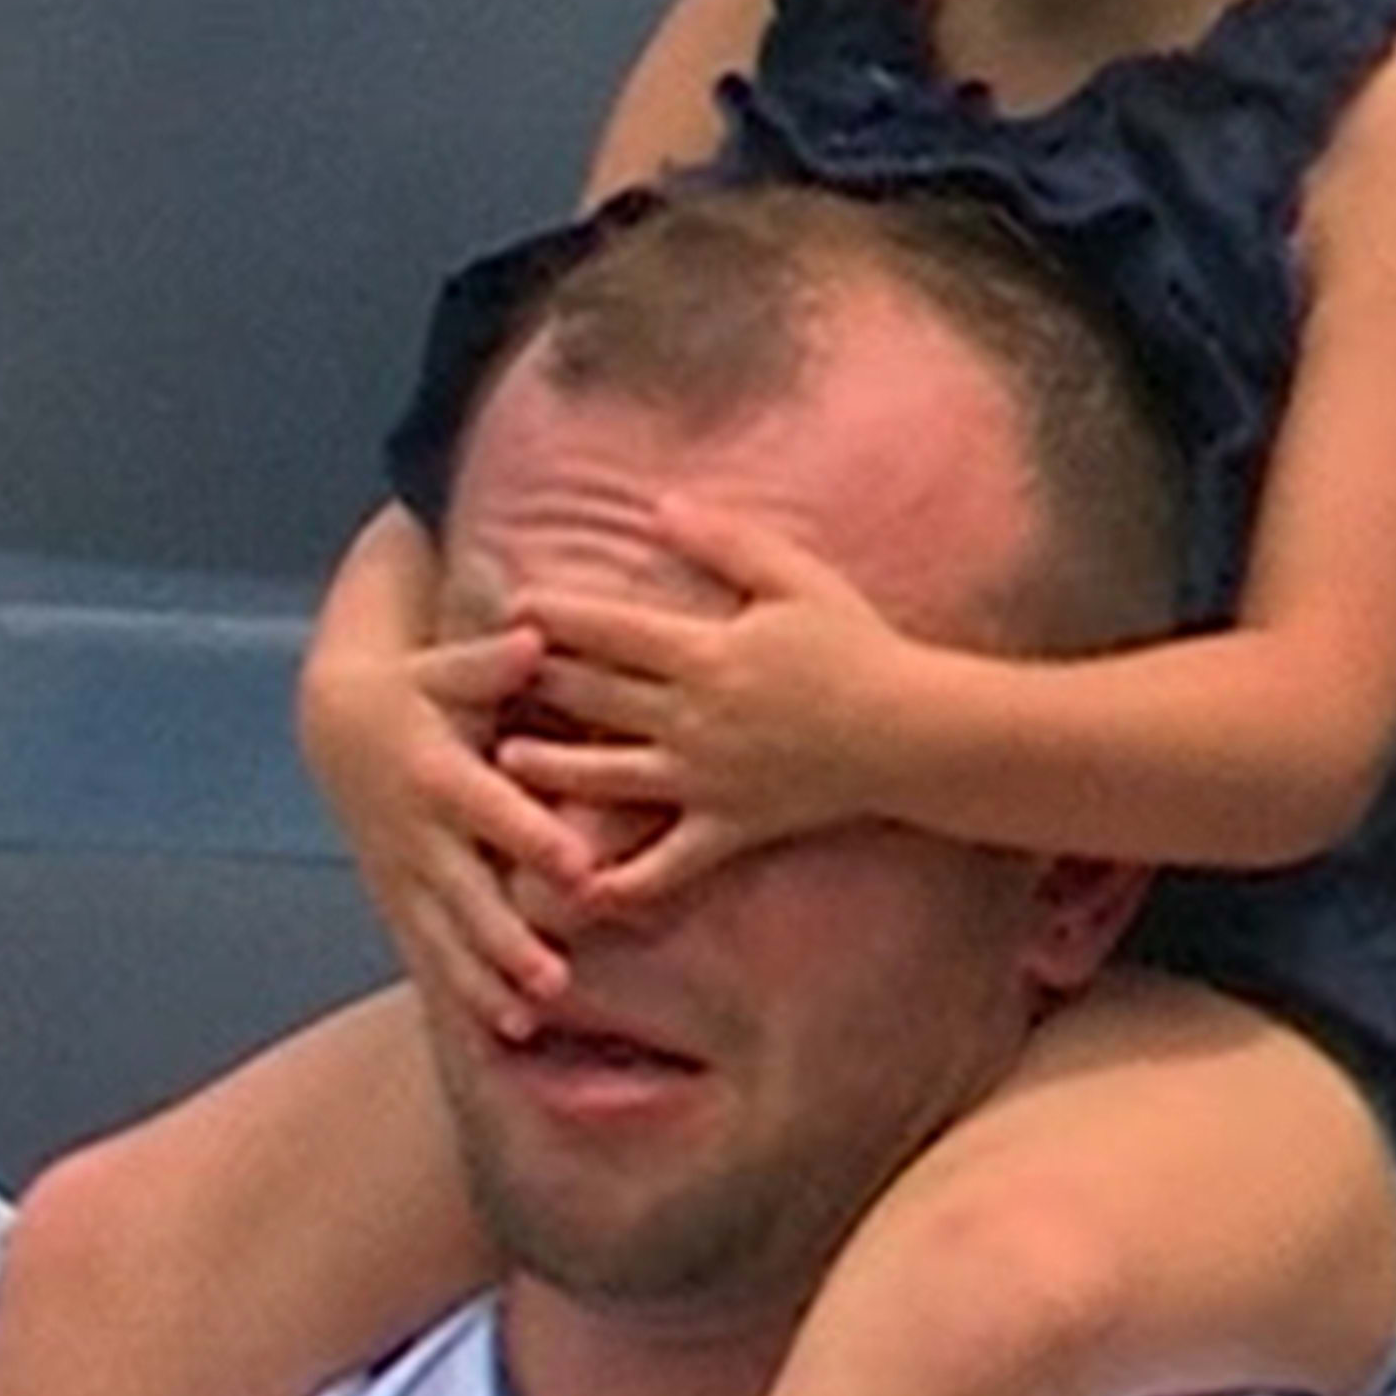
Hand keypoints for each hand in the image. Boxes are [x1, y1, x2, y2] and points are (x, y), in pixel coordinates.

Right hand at [318, 615, 588, 1032]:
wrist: (337, 727)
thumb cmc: (417, 687)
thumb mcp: (444, 666)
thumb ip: (491, 660)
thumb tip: (532, 636)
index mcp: (438, 772)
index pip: (490, 811)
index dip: (530, 839)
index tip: (580, 870)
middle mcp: (420, 834)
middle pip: (466, 895)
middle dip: (507, 940)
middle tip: (554, 979)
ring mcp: (407, 876)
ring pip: (445, 938)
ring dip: (484, 981)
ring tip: (527, 1019)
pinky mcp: (400, 900)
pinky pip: (430, 956)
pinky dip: (462, 995)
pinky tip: (503, 1035)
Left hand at [508, 510, 924, 900]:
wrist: (912, 731)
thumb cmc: (857, 646)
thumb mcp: (796, 578)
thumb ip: (725, 540)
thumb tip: (657, 506)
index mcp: (707, 653)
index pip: (612, 630)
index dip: (557, 615)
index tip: (510, 603)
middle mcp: (695, 718)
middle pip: (597, 698)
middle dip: (538, 685)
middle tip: (483, 676)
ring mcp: (706, 779)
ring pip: (610, 778)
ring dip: (553, 771)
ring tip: (504, 762)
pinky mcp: (727, 828)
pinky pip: (667, 865)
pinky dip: (624, 883)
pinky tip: (580, 889)